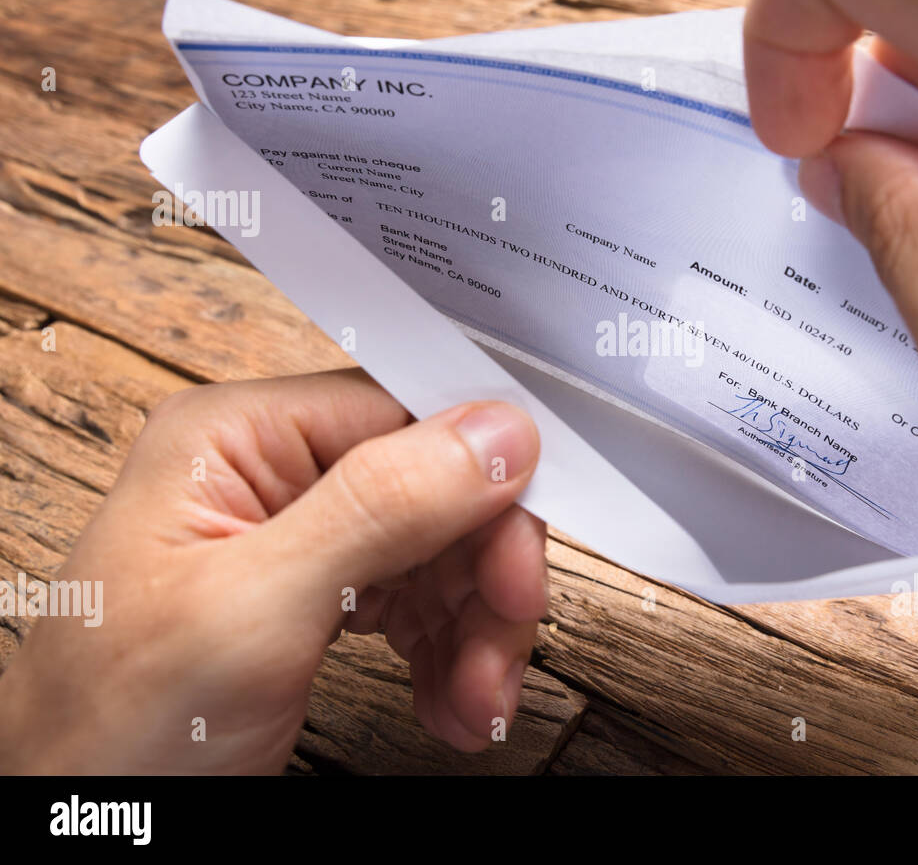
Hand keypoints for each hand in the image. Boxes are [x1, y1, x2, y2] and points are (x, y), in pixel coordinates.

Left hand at [0, 369, 545, 772]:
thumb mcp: (252, 610)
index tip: (520, 557)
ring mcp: (298, 541)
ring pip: (442, 554)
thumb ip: (377, 511)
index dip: (481, 482)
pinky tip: (453, 702)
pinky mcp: (319, 600)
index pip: (404, 415)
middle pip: (437, 491)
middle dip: (481, 579)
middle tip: (504, 645)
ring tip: (476, 701)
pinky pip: (421, 605)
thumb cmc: (109, 729)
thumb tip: (494, 434)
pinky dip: (453, 657)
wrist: (75, 833)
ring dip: (477, 630)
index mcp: (236, 439)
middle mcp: (272, 477)